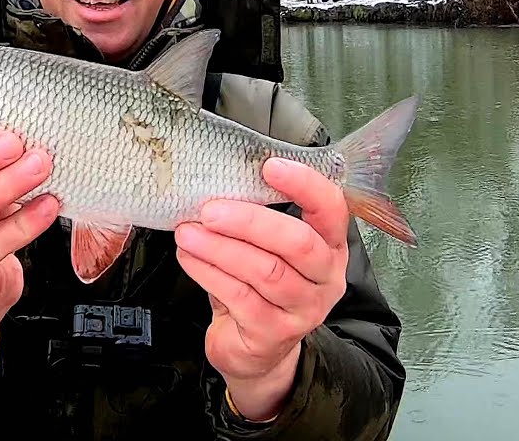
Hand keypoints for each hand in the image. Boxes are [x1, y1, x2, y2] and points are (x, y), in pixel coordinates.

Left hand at [174, 157, 349, 419]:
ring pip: (265, 271)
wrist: (255, 351)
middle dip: (250, 221)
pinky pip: (240, 296)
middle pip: (297, 242)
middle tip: (209, 210)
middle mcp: (326, 278)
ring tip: (187, 233)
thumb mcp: (270, 250)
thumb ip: (259, 218)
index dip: (305, 185)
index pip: (331, 208)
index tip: (270, 166)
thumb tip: (217, 182)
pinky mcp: (274, 333)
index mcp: (330, 246)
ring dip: (220, 247)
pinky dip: (209, 272)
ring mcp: (304, 309)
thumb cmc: (261, 288)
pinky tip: (189, 258)